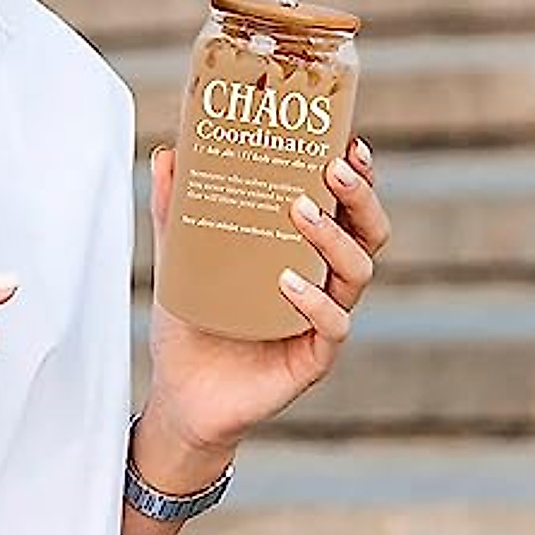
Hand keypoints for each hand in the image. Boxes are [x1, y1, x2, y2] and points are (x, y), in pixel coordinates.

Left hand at [144, 138, 391, 458]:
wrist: (181, 394)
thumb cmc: (192, 323)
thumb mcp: (179, 260)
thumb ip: (174, 209)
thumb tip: (167, 153)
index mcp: (302, 252)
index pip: (344, 207)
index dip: (356, 176)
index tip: (346, 140)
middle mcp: (323, 281)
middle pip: (367, 232)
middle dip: (358, 196)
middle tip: (333, 168)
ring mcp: (322, 320)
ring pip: (356, 272)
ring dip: (333, 238)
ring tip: (299, 212)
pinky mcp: (312, 358)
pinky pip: (332, 326)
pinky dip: (314, 301)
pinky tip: (287, 282)